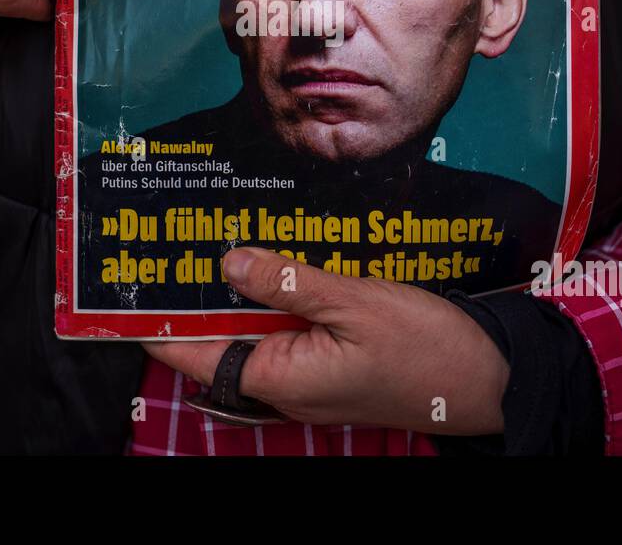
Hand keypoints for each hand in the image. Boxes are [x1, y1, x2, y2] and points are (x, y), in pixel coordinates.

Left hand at [144, 247, 509, 434]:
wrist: (490, 378)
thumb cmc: (426, 347)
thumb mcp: (354, 303)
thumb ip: (286, 282)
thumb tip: (226, 263)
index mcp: (280, 378)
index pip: (193, 353)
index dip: (158, 319)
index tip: (131, 282)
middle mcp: (286, 385)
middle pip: (222, 337)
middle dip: (201, 291)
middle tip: (179, 237)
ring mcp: (310, 378)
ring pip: (258, 329)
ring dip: (244, 290)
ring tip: (224, 236)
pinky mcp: (333, 366)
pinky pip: (291, 330)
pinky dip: (281, 298)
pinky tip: (284, 260)